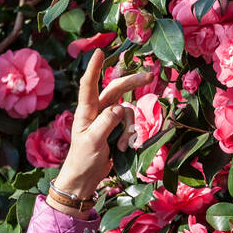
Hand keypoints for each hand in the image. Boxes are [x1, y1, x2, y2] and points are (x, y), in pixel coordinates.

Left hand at [54, 49, 152, 198]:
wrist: (84, 180)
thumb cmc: (82, 160)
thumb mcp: (93, 142)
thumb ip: (106, 123)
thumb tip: (120, 108)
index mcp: (85, 111)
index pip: (89, 85)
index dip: (94, 68)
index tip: (99, 52)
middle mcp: (97, 111)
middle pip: (116, 90)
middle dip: (132, 82)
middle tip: (150, 75)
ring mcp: (107, 121)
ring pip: (127, 112)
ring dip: (129, 129)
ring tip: (122, 146)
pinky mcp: (116, 131)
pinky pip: (130, 125)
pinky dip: (131, 136)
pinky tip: (125, 148)